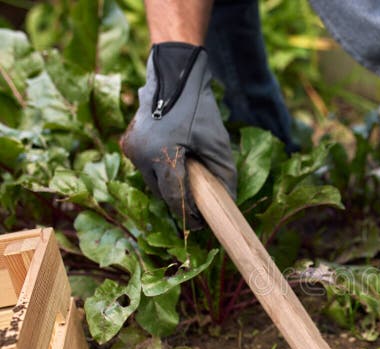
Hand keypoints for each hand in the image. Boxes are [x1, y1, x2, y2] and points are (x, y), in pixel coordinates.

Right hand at [121, 42, 235, 228]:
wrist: (174, 73)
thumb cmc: (197, 106)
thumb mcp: (217, 140)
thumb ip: (224, 172)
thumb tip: (229, 200)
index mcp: (159, 155)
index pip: (175, 197)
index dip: (190, 214)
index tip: (203, 225)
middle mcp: (139, 154)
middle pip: (162, 192)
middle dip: (181, 201)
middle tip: (201, 210)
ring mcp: (131, 148)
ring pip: (153, 181)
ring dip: (171, 186)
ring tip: (192, 187)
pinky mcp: (130, 143)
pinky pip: (148, 168)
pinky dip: (162, 172)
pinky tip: (178, 168)